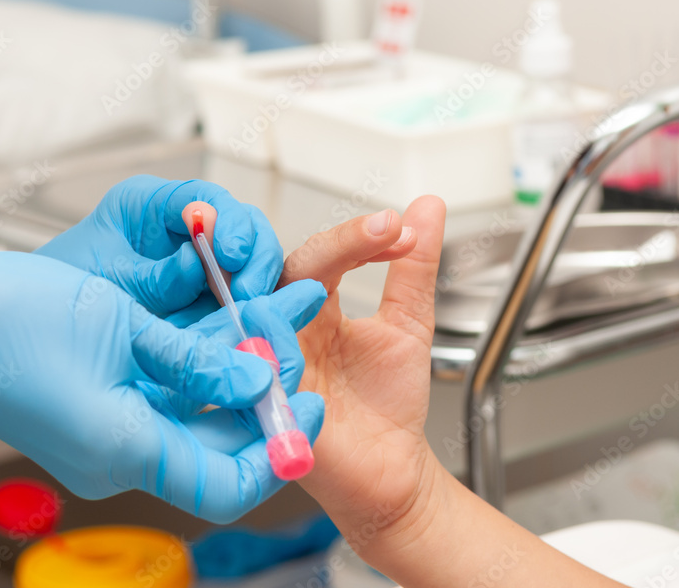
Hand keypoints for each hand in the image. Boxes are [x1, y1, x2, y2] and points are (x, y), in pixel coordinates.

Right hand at [0, 237, 323, 522]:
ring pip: (193, 420)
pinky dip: (195, 370)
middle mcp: (115, 456)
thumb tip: (256, 379)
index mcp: (121, 450)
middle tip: (289, 341)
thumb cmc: (3, 320)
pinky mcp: (94, 413)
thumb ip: (195, 361)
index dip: (276, 451)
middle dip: (261, 396)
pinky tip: (217, 326)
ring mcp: (103, 437)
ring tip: (266, 316)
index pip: (225, 484)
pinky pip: (161, 403)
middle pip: (215, 447)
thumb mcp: (119, 329)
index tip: (308, 407)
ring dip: (231, 374)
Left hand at [35, 175, 281, 323]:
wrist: (32, 334)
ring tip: (246, 320)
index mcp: (149, 206)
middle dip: (253, 260)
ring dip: (256, 293)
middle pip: (243, 229)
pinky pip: (243, 305)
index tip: (231, 252)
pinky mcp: (207, 306)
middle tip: (247, 296)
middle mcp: (182, 232)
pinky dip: (250, 318)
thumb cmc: (57, 294)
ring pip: (251, 269)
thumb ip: (153, 277)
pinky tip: (246, 334)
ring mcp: (200, 269)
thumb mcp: (103, 281)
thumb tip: (198, 264)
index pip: (205, 199)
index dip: (229, 222)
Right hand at [278, 199, 446, 537]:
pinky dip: (274, 345)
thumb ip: (412, 269)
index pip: (317, 256)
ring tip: (364, 270)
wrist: (393, 471)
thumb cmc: (389, 405)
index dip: (353, 236)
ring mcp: (269, 363)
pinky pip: (251, 368)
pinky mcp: (262, 402)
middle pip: (284, 272)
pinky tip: (309, 328)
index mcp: (312, 307)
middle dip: (335, 247)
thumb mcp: (408, 324)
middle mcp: (283, 329)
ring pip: (259, 312)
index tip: (397, 227)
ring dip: (306, 285)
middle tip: (387, 232)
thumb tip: (427, 207)